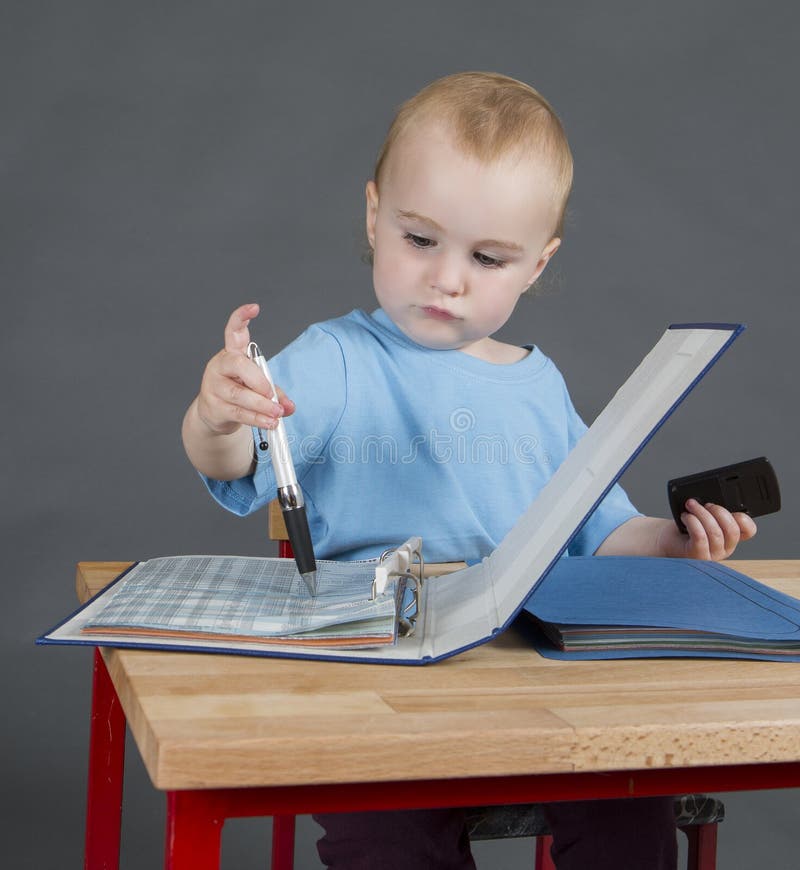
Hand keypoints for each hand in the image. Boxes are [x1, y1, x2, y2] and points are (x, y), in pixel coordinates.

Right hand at [195, 303, 294, 435]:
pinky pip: (238, 412)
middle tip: (271, 395)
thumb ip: (275, 393)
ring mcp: (214, 386)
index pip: (234, 331)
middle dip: (258, 380)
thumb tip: (290, 406)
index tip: (254, 308)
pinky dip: (256, 419)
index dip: (241, 318)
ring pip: (239, 394)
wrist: (215, 414)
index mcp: (232, 353)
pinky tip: (268, 422)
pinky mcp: (214, 406)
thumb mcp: (258, 387)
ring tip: (277, 414)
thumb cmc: (240, 391)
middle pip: (238, 365)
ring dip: (261, 405)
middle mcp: (220, 366)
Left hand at [661, 499, 756, 559]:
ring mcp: (712, 554)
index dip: (745, 518)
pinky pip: (700, 537)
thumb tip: (715, 497)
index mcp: (730, 536)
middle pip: (732, 529)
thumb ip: (714, 510)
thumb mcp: (704, 515)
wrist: (666, 539)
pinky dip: (693, 522)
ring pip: (715, 532)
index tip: (732, 507)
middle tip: (705, 504)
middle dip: (719, 511)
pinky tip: (685, 516)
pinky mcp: (697, 555)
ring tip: (691, 506)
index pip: (749, 530)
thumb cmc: (685, 526)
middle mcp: (724, 548)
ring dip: (702, 514)